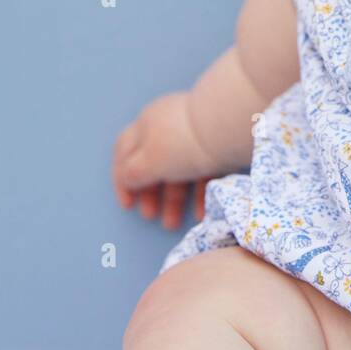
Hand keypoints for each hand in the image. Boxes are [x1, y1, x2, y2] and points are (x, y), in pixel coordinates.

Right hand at [112, 90, 216, 231]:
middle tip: (151, 216)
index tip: (128, 205)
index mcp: (146, 125)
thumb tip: (126, 180)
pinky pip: (202, 170)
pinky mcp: (217, 145)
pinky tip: (200, 213)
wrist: (230, 126)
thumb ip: (132, 174)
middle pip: (153, 163)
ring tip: (173, 224)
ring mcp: (195, 136)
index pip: (124, 151)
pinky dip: (198, 192)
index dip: (121, 179)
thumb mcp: (149, 162)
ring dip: (174, 199)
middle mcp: (169, 126)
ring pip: (179, 170)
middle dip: (151, 193)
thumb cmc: (182, 144)